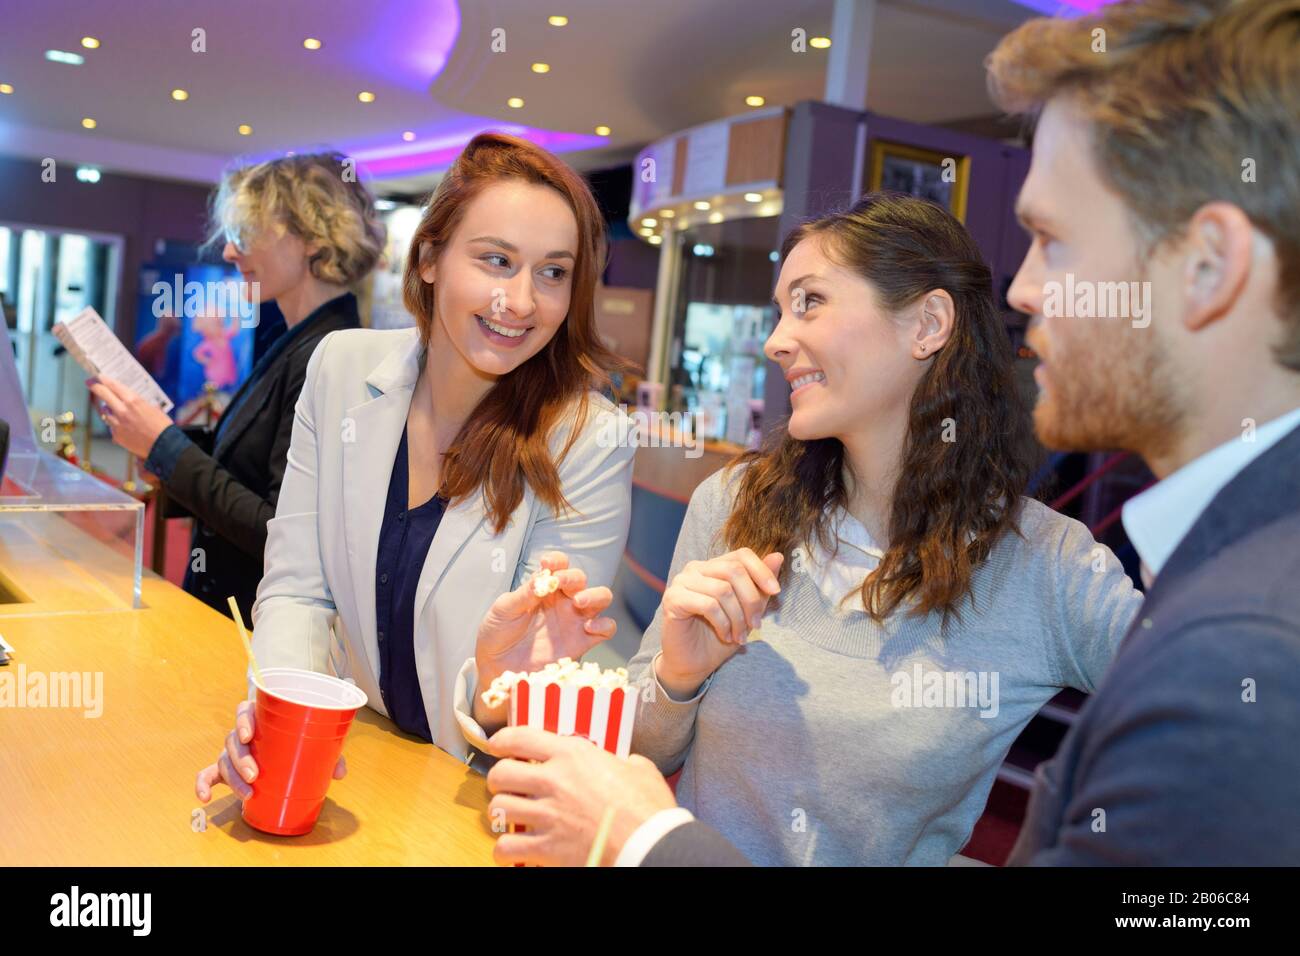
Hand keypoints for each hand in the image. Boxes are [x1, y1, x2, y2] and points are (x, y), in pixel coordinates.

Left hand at [88, 375, 173, 459]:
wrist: (163, 446)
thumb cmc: (162, 426)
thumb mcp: (153, 408)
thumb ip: (139, 403)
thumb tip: (129, 400)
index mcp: (133, 400)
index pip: (113, 385)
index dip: (104, 379)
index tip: (98, 376)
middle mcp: (122, 410)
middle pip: (103, 394)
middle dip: (94, 386)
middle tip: (89, 382)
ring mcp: (117, 423)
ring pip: (105, 410)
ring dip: (107, 407)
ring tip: (113, 408)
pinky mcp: (116, 435)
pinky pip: (111, 425)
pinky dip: (115, 423)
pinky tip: (124, 425)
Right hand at [194, 700, 345, 802]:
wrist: (288, 750)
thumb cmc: (300, 740)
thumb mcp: (316, 742)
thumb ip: (330, 753)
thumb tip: (339, 772)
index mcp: (261, 717)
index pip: (245, 710)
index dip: (244, 720)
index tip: (249, 735)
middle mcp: (243, 733)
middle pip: (233, 740)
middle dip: (242, 758)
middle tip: (255, 775)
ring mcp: (233, 751)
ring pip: (224, 759)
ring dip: (233, 777)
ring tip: (248, 793)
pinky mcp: (227, 770)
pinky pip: (208, 774)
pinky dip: (203, 784)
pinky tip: (205, 797)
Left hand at [473, 552, 616, 731]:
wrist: (497, 666)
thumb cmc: (498, 633)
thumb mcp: (504, 609)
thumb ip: (523, 595)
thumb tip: (541, 580)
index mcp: (544, 588)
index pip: (559, 565)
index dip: (558, 561)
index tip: (548, 564)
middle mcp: (562, 601)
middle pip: (581, 579)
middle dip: (574, 577)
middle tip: (562, 584)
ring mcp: (574, 620)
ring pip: (601, 598)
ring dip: (595, 595)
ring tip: (579, 602)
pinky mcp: (582, 642)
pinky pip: (606, 630)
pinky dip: (605, 625)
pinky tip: (590, 627)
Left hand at [485, 725, 676, 866]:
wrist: (650, 846)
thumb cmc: (649, 809)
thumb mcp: (639, 769)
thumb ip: (623, 761)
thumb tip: (624, 763)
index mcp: (573, 755)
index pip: (520, 737)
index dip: (502, 740)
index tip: (498, 745)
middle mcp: (553, 781)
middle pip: (500, 773)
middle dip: (498, 779)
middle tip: (507, 785)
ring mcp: (547, 816)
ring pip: (499, 808)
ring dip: (502, 812)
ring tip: (512, 816)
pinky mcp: (546, 848)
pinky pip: (506, 847)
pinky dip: (505, 850)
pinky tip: (514, 848)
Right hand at [657, 548, 782, 698]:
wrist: (694, 663)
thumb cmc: (720, 635)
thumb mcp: (748, 610)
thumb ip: (760, 585)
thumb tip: (778, 556)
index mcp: (714, 566)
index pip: (741, 555)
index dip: (762, 570)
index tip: (775, 591)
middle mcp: (696, 568)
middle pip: (734, 570)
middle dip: (751, 600)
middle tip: (756, 625)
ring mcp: (682, 582)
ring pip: (722, 590)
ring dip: (737, 618)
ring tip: (740, 637)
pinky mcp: (673, 599)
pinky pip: (708, 605)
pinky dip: (722, 623)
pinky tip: (725, 636)